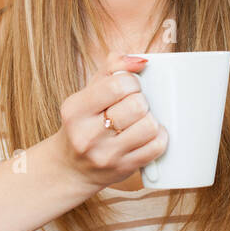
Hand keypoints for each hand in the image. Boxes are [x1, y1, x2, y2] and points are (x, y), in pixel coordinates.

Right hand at [50, 52, 168, 191]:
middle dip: (141, 100)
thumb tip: (140, 61)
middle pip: (136, 105)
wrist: (71, 168)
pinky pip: (156, 147)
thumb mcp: (89, 92)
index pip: (117, 85)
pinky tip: (147, 134)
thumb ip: (112, 68)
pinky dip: (158, 136)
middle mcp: (86, 135)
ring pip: (149, 126)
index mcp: (75, 110)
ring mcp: (105, 155)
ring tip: (140, 120)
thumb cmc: (84, 123)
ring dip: (150, 119)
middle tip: (134, 104)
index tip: (130, 86)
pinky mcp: (123, 169)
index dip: (132, 81)